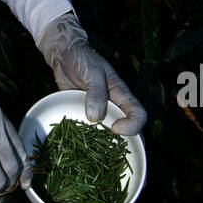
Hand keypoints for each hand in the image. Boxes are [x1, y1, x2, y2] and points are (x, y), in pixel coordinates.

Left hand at [36, 13, 146, 135]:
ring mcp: (98, 110)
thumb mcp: (92, 73)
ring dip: (100, 142)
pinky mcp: (83, 113)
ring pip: (106, 132)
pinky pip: (87, 129)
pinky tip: (73, 141)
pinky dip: (83, 137)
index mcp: (121, 94)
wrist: (64, 54)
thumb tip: (95, 118)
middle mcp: (112, 105)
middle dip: (118, 141)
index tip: (114, 128)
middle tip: (103, 146)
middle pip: (125, 128)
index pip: (138, 114)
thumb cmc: (83, 59)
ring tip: (88, 148)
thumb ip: (96, 94)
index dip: (132, 125)